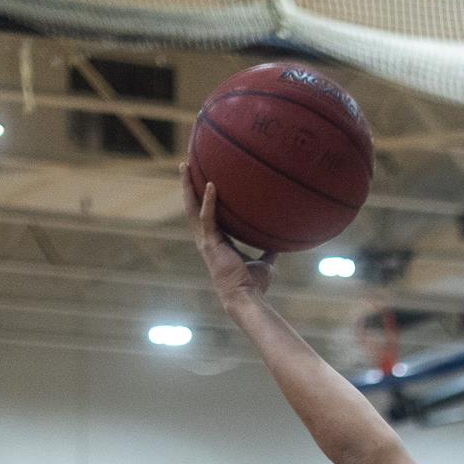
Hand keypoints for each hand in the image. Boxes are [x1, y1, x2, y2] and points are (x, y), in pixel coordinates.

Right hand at [182, 164, 274, 304]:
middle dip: (187, 186)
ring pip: (192, 208)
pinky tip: (213, 185)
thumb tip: (279, 243)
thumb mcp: (263, 263)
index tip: (202, 180)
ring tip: (185, 166)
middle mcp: (207, 239)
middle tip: (184, 165)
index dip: (202, 198)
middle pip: (192, 206)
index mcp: (217, 241)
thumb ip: (268, 251)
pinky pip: (207, 217)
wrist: (246, 298)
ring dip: (188, 187)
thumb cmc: (253, 284)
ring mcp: (206, 241)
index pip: (205, 214)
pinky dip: (210, 201)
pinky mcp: (211, 243)